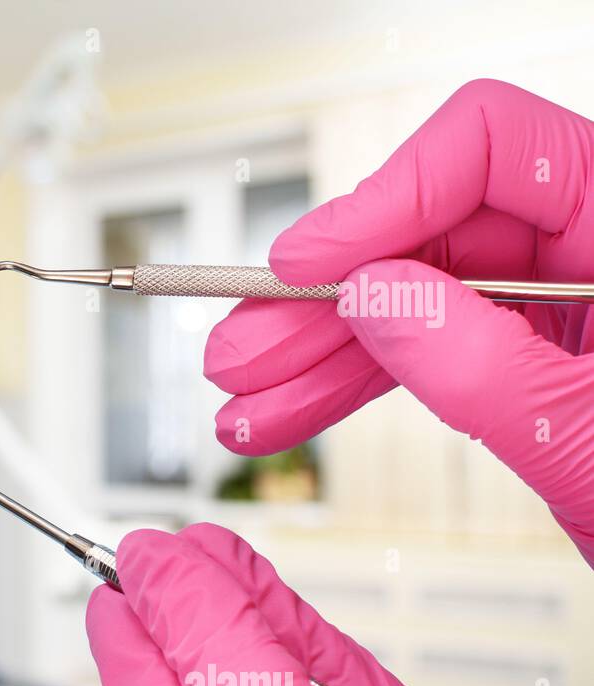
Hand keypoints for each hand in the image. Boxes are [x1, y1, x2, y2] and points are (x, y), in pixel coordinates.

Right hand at [204, 79, 593, 567]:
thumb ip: (489, 368)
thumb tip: (374, 294)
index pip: (494, 150)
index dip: (385, 197)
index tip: (305, 263)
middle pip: (429, 234)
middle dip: (321, 301)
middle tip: (244, 348)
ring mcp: (564, 309)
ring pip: (413, 302)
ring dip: (318, 355)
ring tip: (246, 405)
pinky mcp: (538, 362)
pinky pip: (430, 355)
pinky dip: (356, 389)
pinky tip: (291, 415)